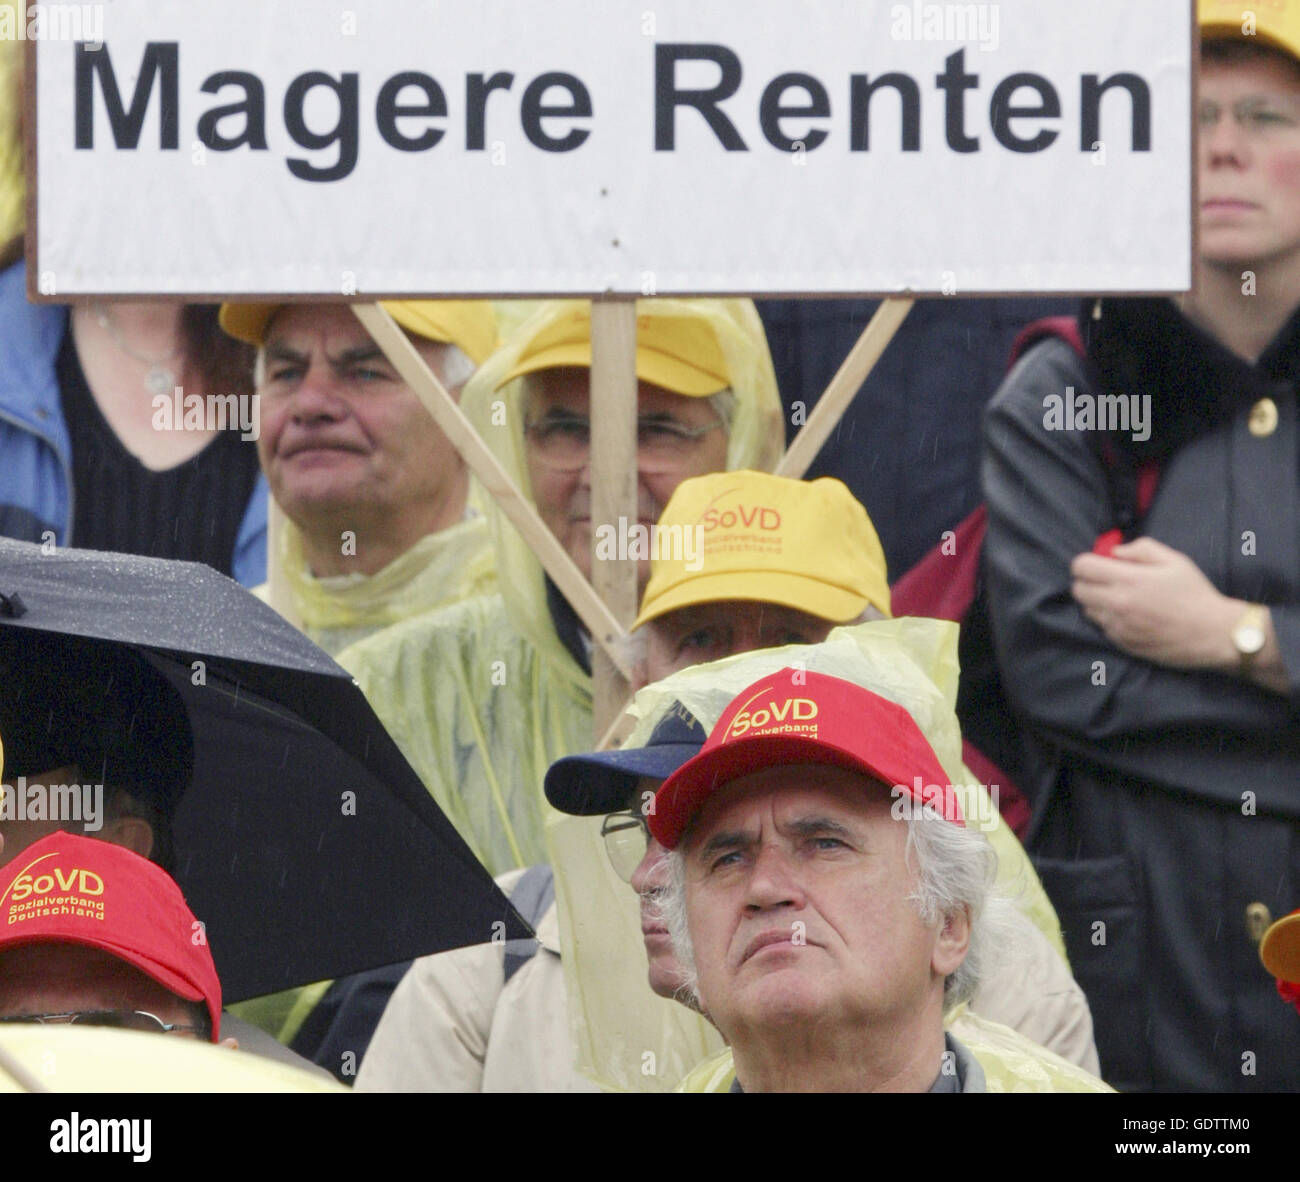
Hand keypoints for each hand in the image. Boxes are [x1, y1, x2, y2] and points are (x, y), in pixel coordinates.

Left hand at [1070, 537, 1237, 668]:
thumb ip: (1141, 549)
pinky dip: (1109, 619)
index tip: (1098, 563)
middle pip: (1078, 589)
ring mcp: (1117, 626)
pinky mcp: (1121, 643)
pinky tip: (1130, 616)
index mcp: (1129, 580)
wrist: (1212, 634)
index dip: (1086, 562)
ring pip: (1087, 610)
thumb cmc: (1195, 594)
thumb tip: (1115, 552)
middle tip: (1106, 580)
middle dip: (1088, 581)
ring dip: (1096, 602)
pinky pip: (1102, 627)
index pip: (1082, 567)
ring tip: (1121, 598)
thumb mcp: (1174, 561)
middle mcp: (1117, 604)